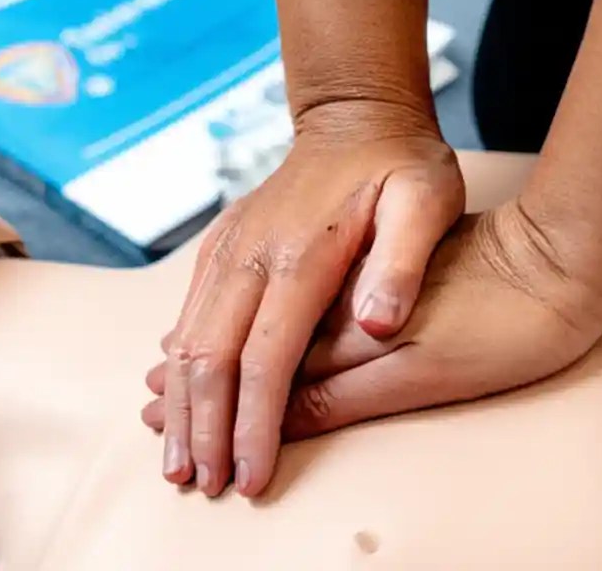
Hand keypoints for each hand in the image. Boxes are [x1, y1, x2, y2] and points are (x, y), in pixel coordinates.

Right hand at [144, 201, 601, 449]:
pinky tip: (175, 396)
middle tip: (199, 486)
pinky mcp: (224, 245)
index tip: (248, 476)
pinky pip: (189, 311)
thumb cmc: (399, 163)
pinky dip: (179, 363)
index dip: (251, 425)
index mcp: (300, 255)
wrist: (357, 114)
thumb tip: (378, 322)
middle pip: (208, 358)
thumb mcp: (425, 199)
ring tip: (178, 460)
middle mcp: (251, 254)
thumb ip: (403, 261)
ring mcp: (231, 247)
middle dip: (201, 429)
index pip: (264, 359)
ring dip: (179, 404)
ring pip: (187, 339)